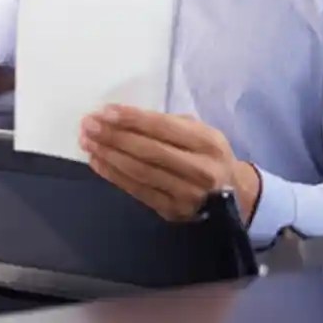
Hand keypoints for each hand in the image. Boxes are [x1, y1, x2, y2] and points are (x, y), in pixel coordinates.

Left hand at [79, 105, 260, 225]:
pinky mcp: (172, 211)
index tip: (105, 111)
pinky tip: (97, 162)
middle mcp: (199, 169)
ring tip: (87, 141)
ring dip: (108, 155)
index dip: (131, 119)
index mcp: (207, 142)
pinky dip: (113, 175)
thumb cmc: (208, 154)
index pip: (163, 127)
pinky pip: (137, 191)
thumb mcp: (200, 131)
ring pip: (140, 172)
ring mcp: (186, 194)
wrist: (235, 193)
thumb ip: (169, 124)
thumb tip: (123, 118)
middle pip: (148, 150)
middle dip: (114, 136)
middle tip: (88, 124)